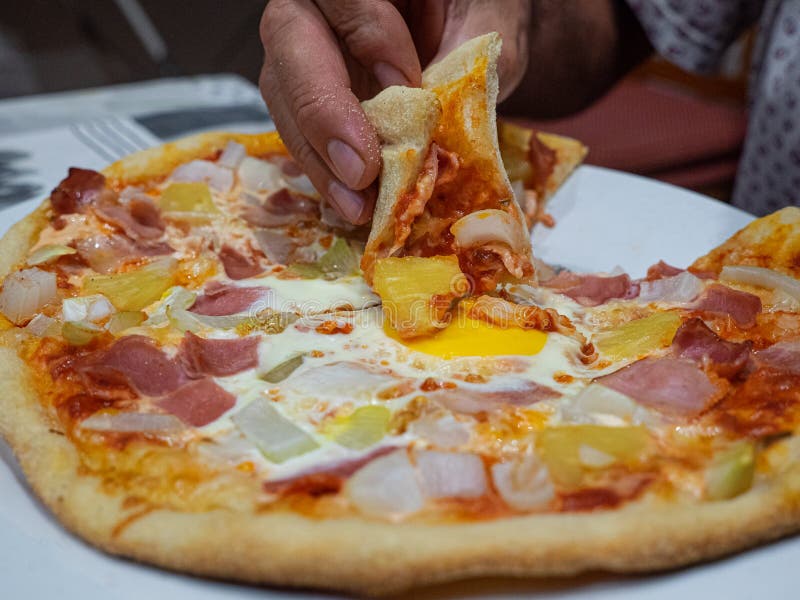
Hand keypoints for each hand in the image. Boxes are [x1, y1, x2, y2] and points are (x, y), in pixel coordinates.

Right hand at [259, 0, 530, 223]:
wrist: (468, 30)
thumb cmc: (475, 10)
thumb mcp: (484, 17)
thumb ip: (467, 51)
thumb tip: (441, 119)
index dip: (369, 36)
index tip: (407, 84)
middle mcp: (315, 7)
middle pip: (289, 44)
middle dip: (322, 111)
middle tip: (359, 171)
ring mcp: (306, 55)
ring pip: (286, 97)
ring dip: (319, 159)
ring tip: (357, 205)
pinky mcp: (312, 100)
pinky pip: (302, 134)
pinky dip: (326, 173)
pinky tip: (353, 204)